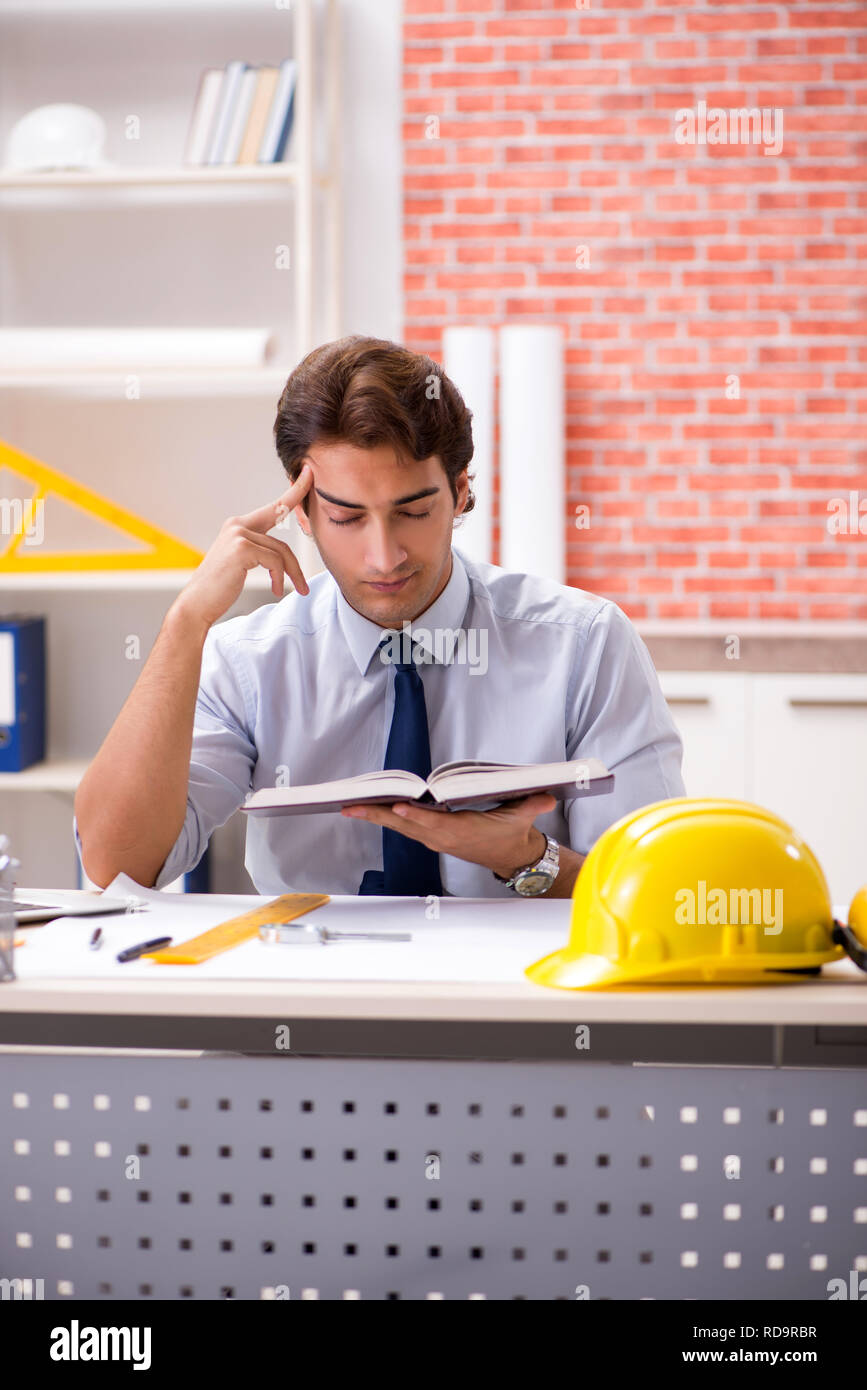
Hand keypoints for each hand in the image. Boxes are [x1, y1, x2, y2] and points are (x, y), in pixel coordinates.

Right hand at [172, 464, 313, 629]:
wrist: (197, 604)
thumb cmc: (220, 587)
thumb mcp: (241, 562)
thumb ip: (259, 548)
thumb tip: (283, 552)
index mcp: (238, 525)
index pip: (274, 507)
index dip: (295, 491)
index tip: (309, 475)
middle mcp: (237, 525)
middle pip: (281, 543)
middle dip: (295, 566)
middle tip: (304, 586)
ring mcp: (238, 535)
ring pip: (281, 553)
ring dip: (290, 576)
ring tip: (290, 592)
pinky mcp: (242, 548)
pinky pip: (275, 562)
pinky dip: (279, 578)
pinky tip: (274, 590)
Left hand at [341, 792, 556, 879]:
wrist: (512, 857)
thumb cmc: (513, 833)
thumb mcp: (525, 817)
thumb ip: (533, 804)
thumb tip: (547, 796)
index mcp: (462, 831)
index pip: (436, 823)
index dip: (417, 817)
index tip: (399, 808)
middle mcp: (443, 837)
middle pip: (406, 826)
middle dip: (378, 816)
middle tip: (352, 807)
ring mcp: (435, 839)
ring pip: (400, 828)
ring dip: (375, 816)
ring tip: (350, 806)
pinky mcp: (432, 837)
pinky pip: (404, 828)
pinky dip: (385, 818)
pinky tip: (370, 809)